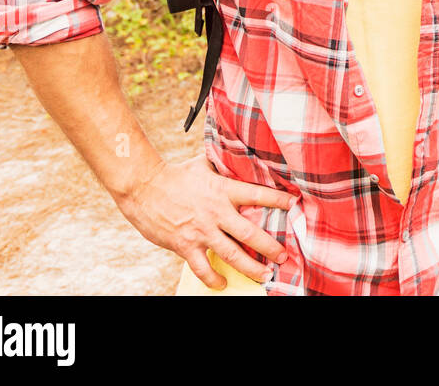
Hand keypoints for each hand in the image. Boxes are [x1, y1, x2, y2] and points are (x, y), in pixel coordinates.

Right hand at [115, 156, 295, 289]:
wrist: (144, 187)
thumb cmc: (175, 174)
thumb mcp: (203, 165)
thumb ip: (222, 166)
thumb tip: (236, 154)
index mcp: (223, 190)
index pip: (257, 195)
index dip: (277, 200)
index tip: (294, 204)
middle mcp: (216, 212)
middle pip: (250, 234)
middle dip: (270, 247)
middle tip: (283, 257)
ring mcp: (201, 231)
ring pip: (231, 255)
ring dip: (250, 267)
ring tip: (264, 276)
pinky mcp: (185, 246)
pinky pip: (202, 267)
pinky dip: (213, 278)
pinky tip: (222, 284)